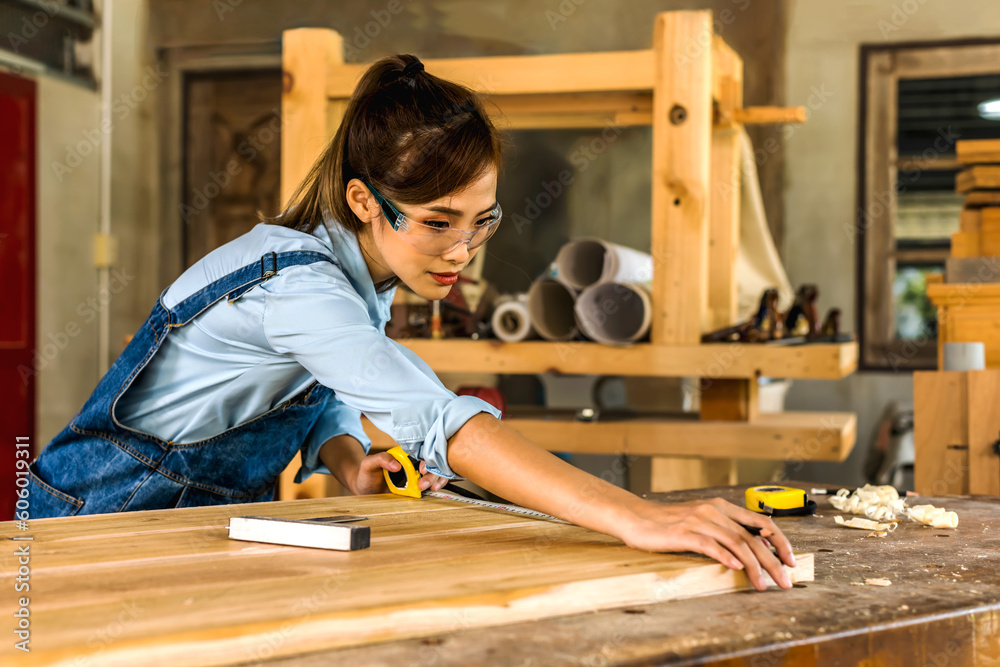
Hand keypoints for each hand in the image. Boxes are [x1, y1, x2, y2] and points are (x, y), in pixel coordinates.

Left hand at [352, 452, 449, 494]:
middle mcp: (413, 463)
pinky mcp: (418, 486)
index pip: (422, 451)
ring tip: (429, 487)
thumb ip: (380, 459)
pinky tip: (435, 489)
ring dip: (437, 478)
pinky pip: (433, 483)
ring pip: (436, 472)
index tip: (422, 469)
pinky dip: (439, 484)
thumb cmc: (366, 474)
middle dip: (433, 472)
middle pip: (432, 462)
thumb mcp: (369, 464)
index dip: (426, 459)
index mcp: (404, 455)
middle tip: (423, 484)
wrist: (365, 491)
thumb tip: (397, 465)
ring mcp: (417, 474)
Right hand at [620, 497, 796, 590]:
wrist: (635, 518)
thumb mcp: (700, 522)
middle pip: (752, 536)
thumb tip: (752, 549)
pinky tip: (736, 569)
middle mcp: (713, 511)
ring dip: (754, 566)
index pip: (761, 521)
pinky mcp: (683, 533)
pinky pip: (710, 545)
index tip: (791, 561)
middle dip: (773, 560)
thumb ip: (724, 531)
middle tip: (785, 580)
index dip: (780, 541)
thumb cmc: (667, 524)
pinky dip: (725, 557)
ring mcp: (698, 521)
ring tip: (764, 584)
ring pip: (736, 542)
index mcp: (720, 507)